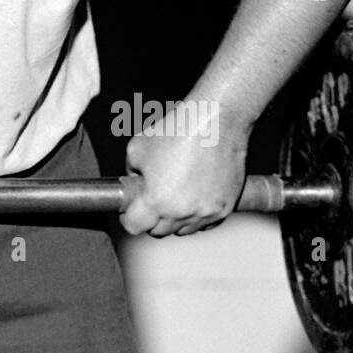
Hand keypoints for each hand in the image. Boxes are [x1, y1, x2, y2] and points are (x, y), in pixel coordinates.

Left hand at [120, 122, 247, 238]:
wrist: (216, 121)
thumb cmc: (176, 130)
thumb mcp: (137, 148)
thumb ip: (131, 174)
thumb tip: (134, 186)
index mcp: (156, 200)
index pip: (134, 226)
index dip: (128, 217)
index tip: (130, 210)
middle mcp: (181, 213)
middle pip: (158, 231)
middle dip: (151, 218)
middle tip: (152, 198)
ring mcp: (205, 213)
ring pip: (183, 229)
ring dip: (175, 218)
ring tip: (174, 193)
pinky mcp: (224, 209)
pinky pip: (204, 223)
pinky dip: (197, 215)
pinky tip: (193, 195)